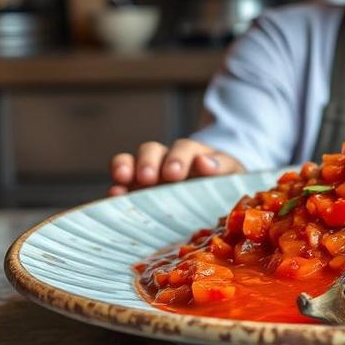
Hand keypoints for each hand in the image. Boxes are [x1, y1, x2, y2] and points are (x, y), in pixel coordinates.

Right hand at [108, 139, 244, 196]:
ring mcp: (148, 174)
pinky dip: (116, 188)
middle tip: (149, 177)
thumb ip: (221, 166)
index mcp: (193, 154)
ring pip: (131, 161)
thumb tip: (206, 162)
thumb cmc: (223, 182)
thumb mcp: (230, 173)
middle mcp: (166, 160)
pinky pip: (121, 185)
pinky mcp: (136, 191)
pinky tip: (113, 195)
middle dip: (149, 162)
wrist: (215, 196)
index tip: (175, 173)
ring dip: (125, 167)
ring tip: (123, 179)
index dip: (178, 158)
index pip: (184, 148)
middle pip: (152, 150)